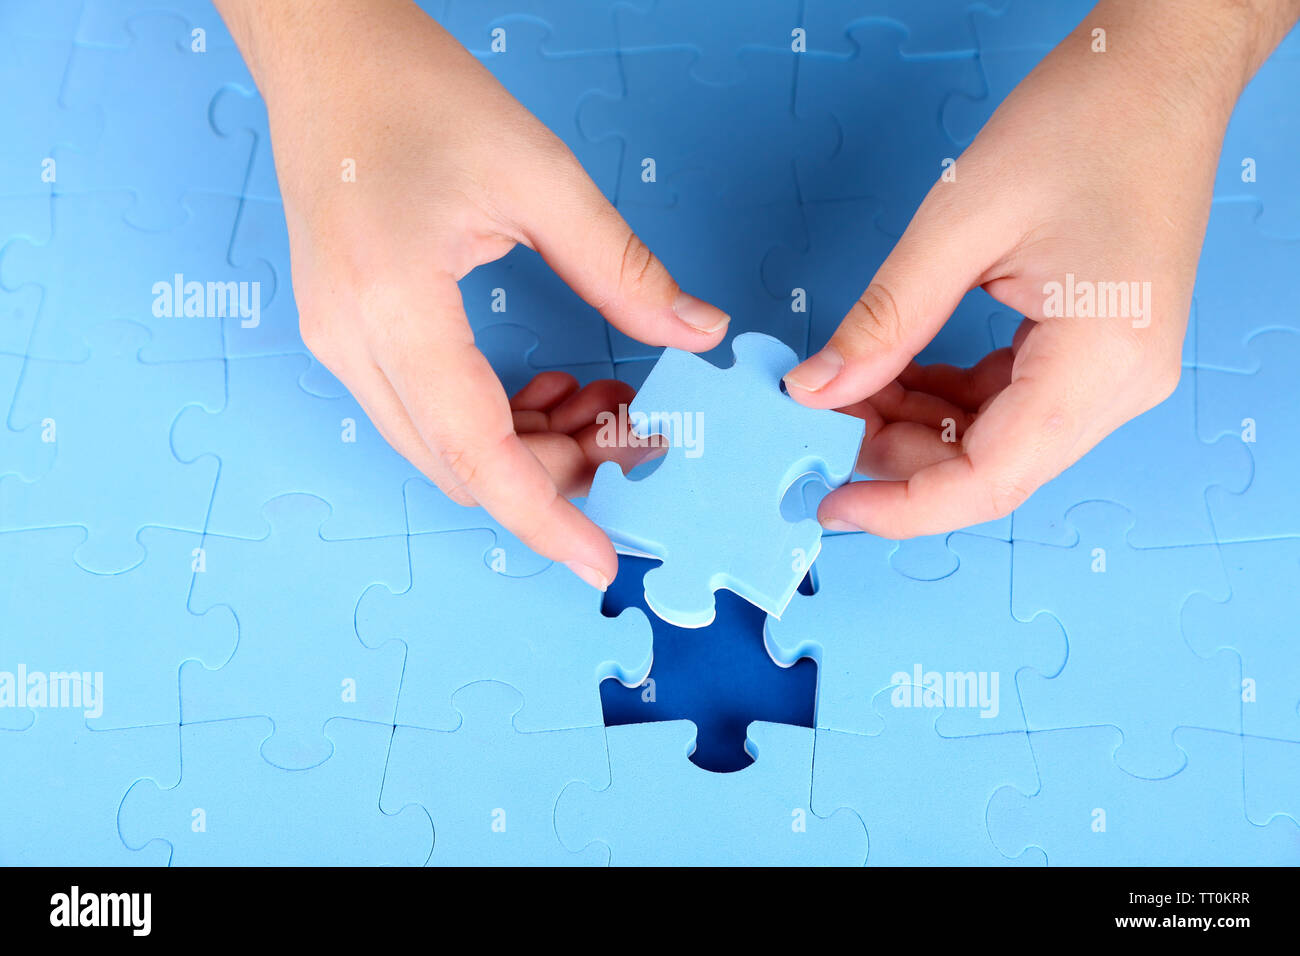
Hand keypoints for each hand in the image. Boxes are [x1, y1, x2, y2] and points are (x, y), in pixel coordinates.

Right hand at [214, 0, 727, 588]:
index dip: (545, 518)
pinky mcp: (349, 332)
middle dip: (556, 478)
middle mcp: (352, 343)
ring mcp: (341, 343)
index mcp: (393, 307)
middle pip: (462, 467)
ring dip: (529, 449)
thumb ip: (622, 268)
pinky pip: (427, 412)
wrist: (324, 51)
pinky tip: (551, 387)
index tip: (603, 561)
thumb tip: (696, 331)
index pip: (477, 454)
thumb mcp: (539, 177)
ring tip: (606, 408)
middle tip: (638, 448)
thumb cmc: (415, 93)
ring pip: (444, 448)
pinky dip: (496, 419)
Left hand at [784, 0, 1299, 538]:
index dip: (902, 507)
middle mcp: (1119, 386)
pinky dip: (943, 398)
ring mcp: (1112, 373)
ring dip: (913, 427)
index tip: (829, 505)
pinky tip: (891, 373)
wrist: (1161, 70)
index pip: (989, 481)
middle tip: (817, 424)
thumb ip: (885, 319)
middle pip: (989, 468)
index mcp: (1101, 365)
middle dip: (895, 457)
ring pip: (993, 441)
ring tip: (844, 392)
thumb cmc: (1086, 121)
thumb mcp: (960, 221)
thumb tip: (814, 389)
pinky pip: (1007, 404)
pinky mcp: (1093, 352)